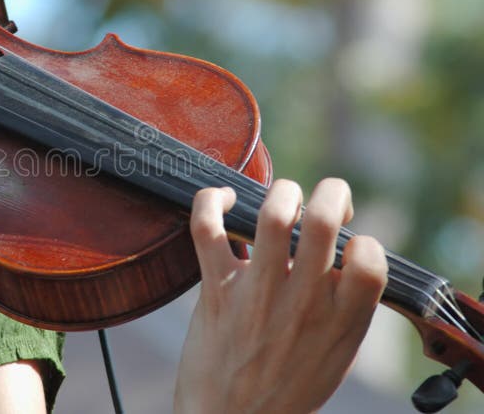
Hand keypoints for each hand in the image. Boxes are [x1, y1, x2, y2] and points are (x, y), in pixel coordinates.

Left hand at [174, 178, 387, 413]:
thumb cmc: (286, 387)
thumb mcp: (337, 355)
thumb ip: (347, 306)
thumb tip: (350, 254)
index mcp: (341, 319)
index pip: (370, 257)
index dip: (365, 241)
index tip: (352, 246)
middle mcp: (302, 301)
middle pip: (322, 221)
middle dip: (330, 192)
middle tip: (325, 197)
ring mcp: (257, 292)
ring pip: (273, 216)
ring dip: (282, 192)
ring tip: (283, 197)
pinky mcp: (215, 289)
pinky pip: (207, 230)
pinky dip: (211, 200)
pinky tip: (223, 197)